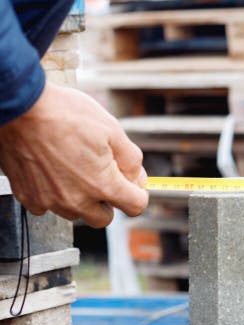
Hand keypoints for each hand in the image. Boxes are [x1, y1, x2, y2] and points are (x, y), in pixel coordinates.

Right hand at [0, 81, 147, 226]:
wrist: (22, 107)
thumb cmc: (66, 114)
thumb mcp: (112, 130)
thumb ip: (131, 160)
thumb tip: (139, 179)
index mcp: (102, 184)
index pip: (135, 206)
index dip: (138, 193)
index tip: (132, 183)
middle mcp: (75, 200)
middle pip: (103, 218)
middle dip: (108, 200)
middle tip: (102, 175)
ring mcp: (49, 200)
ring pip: (74, 212)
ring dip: (80, 198)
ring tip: (74, 167)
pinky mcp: (27, 196)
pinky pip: (47, 206)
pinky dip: (54, 194)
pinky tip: (53, 171)